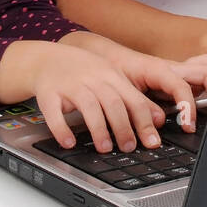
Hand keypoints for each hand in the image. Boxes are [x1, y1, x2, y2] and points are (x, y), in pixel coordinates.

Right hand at [34, 38, 206, 153]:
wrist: (46, 59)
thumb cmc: (84, 71)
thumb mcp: (112, 78)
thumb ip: (134, 98)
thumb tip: (159, 119)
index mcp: (111, 75)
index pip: (133, 99)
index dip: (144, 122)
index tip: (152, 142)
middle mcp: (92, 78)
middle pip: (113, 103)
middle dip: (123, 128)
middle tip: (129, 147)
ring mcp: (70, 84)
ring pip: (88, 107)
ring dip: (99, 129)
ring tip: (105, 148)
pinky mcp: (49, 93)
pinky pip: (55, 112)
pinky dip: (62, 129)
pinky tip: (69, 143)